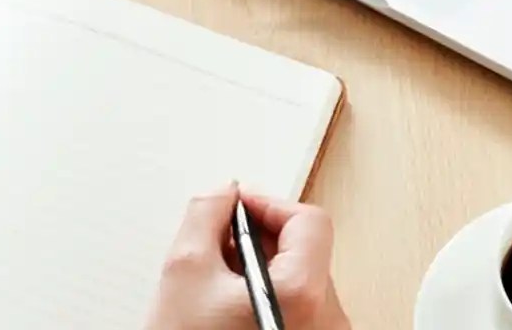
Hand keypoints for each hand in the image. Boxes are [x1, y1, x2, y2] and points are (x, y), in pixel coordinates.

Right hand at [146, 183, 350, 329]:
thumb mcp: (184, 268)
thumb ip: (206, 213)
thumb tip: (223, 195)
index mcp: (302, 293)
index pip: (308, 221)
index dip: (269, 204)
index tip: (238, 205)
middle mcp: (327, 319)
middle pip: (305, 250)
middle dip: (260, 238)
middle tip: (218, 242)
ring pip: (300, 279)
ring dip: (261, 267)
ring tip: (219, 282)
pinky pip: (300, 307)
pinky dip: (268, 295)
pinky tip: (230, 308)